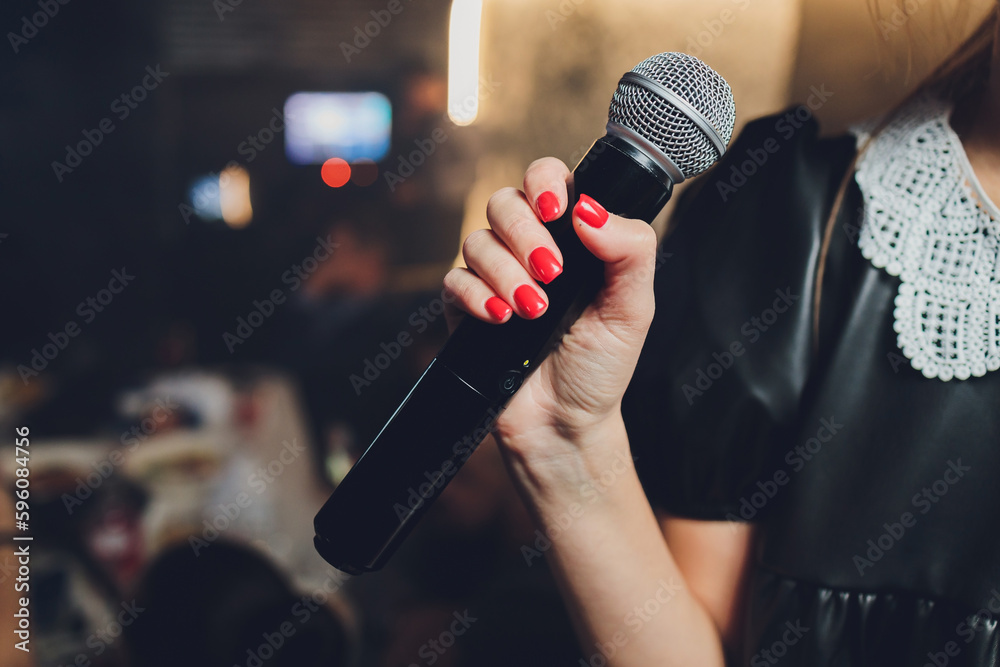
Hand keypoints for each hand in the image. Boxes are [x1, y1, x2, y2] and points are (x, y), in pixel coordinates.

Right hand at [444, 157, 657, 467]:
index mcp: (571, 238)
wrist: (565, 424)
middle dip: (526, 233)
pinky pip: (453, 280)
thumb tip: (590, 208)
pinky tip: (502, 320)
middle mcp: (529, 248)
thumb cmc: (602, 366)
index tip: (557, 209)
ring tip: (534, 311)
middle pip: (504, 202)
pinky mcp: (465, 308)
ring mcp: (494, 277)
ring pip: (477, 240)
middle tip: (551, 274)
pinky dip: (477, 296)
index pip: (548, 179)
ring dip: (505, 272)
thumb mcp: (633, 308)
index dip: (545, 181)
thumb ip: (629, 250)